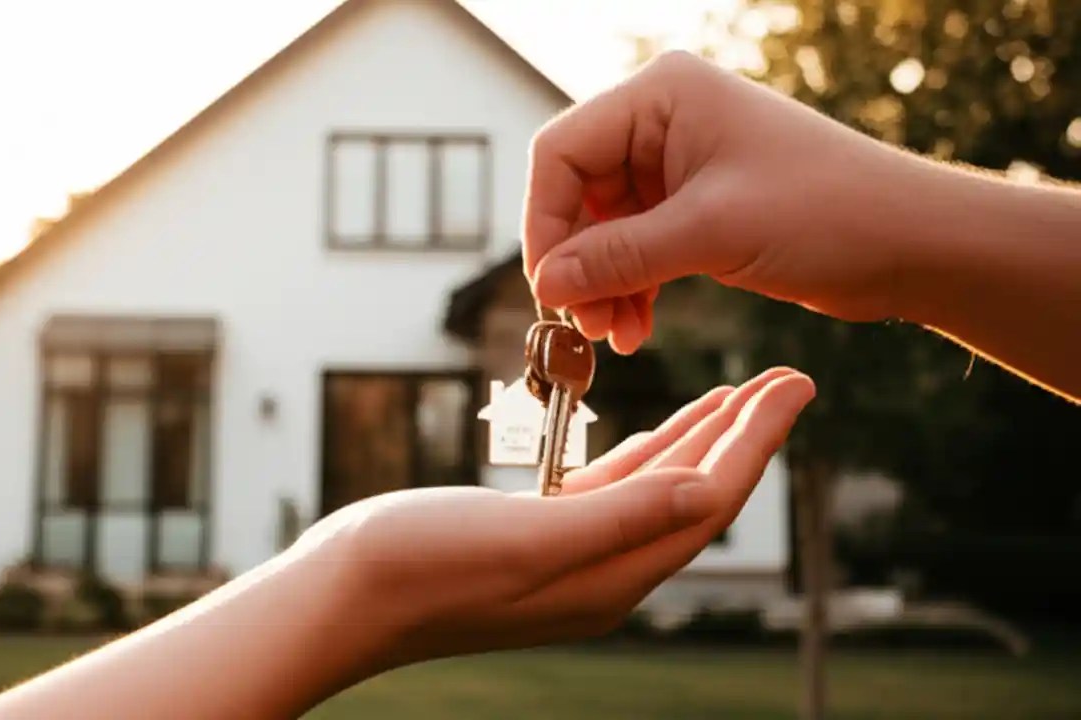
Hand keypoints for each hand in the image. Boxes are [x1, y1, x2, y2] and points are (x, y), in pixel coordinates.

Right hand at [296, 367, 813, 673]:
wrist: (342, 597)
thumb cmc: (420, 567)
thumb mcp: (525, 540)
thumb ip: (620, 519)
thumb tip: (707, 495)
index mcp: (611, 576)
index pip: (708, 501)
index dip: (757, 442)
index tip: (797, 384)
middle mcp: (604, 571)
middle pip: (697, 494)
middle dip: (745, 436)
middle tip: (789, 377)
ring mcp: (573, 554)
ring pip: (659, 488)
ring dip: (703, 438)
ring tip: (742, 392)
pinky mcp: (539, 535)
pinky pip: (615, 489)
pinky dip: (648, 452)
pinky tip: (665, 430)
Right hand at [522, 51, 910, 353]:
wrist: (912, 243)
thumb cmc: (829, 213)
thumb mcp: (710, 233)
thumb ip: (618, 257)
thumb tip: (546, 285)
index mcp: (661, 95)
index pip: (561, 151)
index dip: (544, 221)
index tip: (549, 287)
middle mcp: (663, 121)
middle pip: (577, 194)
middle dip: (576, 263)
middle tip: (584, 324)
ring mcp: (678, 166)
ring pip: (603, 229)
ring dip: (601, 284)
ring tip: (615, 336)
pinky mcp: (696, 207)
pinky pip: (636, 247)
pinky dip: (630, 287)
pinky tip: (635, 328)